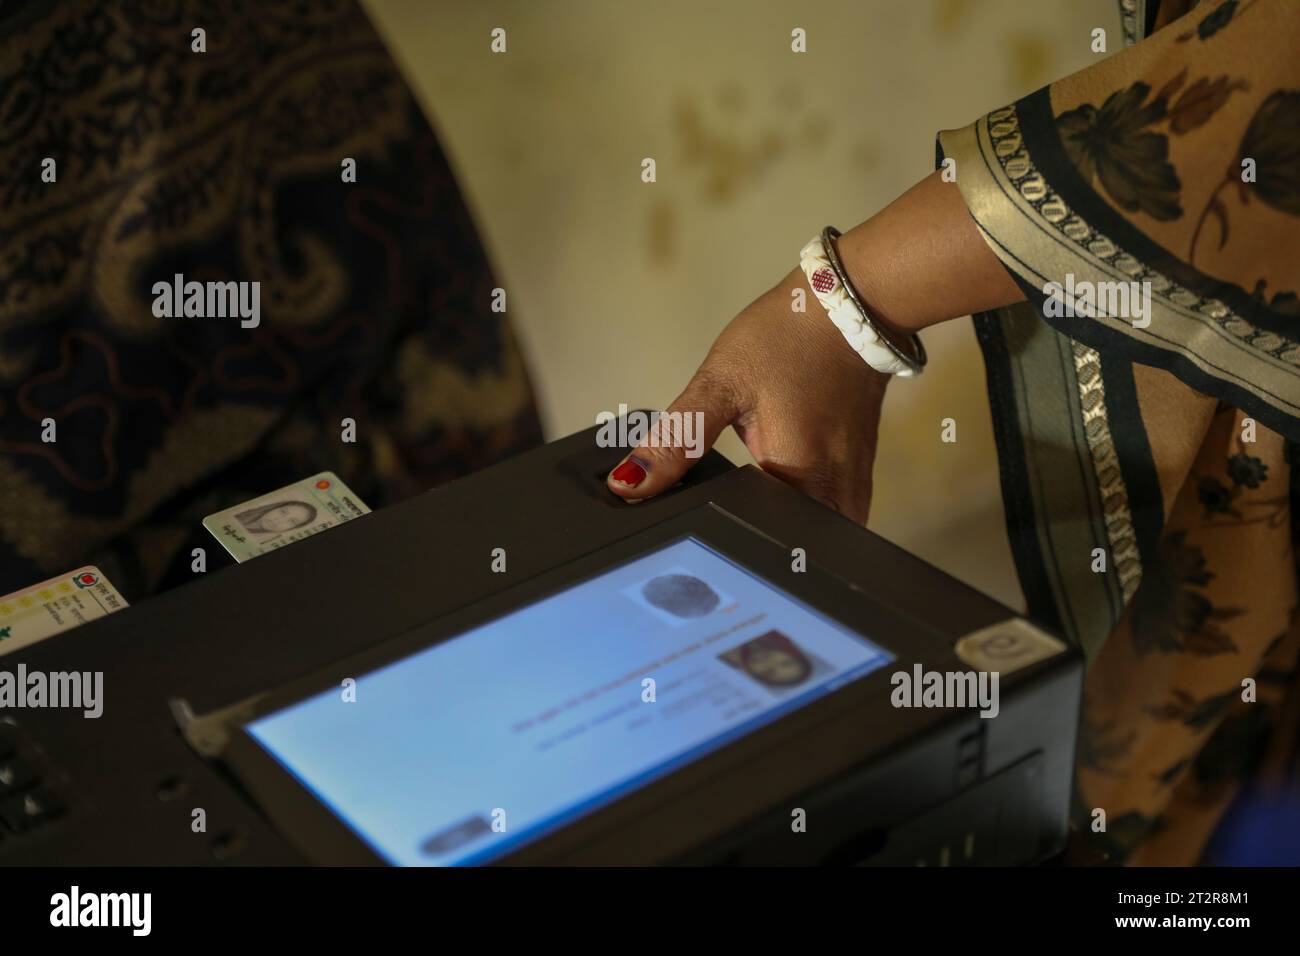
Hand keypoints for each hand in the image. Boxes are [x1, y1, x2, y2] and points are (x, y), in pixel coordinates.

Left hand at [605, 267, 888, 523]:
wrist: (854, 304)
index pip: (753, 547)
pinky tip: (771, 495)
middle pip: (785, 554)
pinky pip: (828, 521)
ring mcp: (853, 494)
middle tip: (707, 534)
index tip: (686, 544)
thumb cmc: (789, 338)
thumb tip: (628, 486)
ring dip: (776, 534)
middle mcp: (833, 500)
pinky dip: (797, 517)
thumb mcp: (721, 384)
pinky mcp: (858, 481)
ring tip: (740, 512)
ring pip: (809, 542)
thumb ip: (676, 441)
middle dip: (748, 550)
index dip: (715, 550)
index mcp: (796, 483)